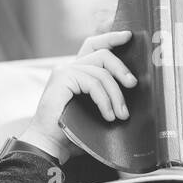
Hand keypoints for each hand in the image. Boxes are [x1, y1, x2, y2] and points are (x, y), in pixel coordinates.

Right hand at [21, 30, 136, 162]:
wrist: (49, 145)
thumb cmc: (72, 132)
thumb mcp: (95, 109)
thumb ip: (106, 95)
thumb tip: (131, 88)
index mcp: (76, 72)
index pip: (94, 46)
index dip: (111, 39)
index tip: (128, 37)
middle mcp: (68, 67)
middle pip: (102, 53)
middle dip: (121, 68)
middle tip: (133, 84)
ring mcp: (64, 71)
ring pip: (101, 72)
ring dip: (116, 95)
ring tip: (121, 115)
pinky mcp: (62, 78)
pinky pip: (93, 83)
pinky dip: (104, 100)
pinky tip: (108, 115)